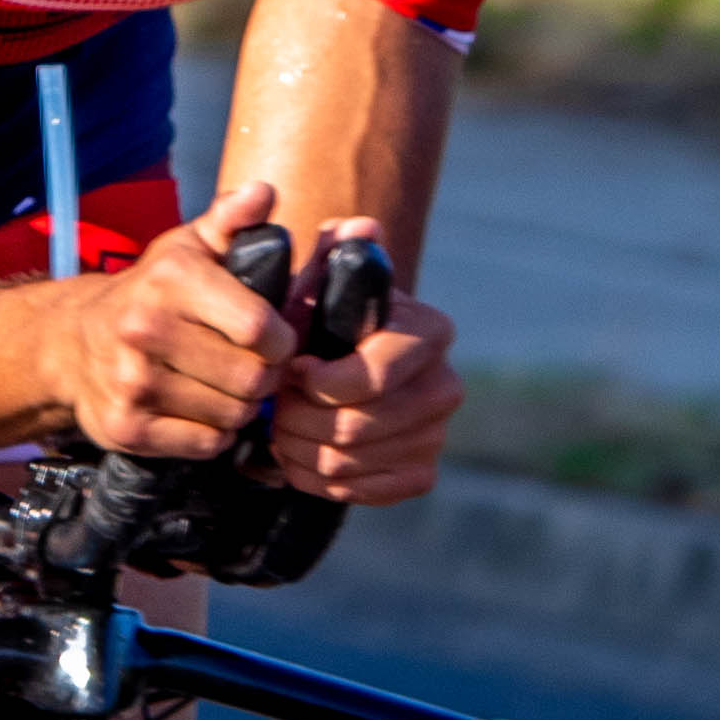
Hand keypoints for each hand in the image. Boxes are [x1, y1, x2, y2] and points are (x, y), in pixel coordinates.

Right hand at [61, 176, 296, 458]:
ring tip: (224, 387)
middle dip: (263, 377)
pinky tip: (200, 411)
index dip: (281, 340)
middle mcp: (145, 331)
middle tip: (252, 368)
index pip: (259, 328)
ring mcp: (133, 383)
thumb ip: (231, 220)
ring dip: (240, 407)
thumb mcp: (188, 247)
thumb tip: (263, 192)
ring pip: (232, 415)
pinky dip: (214, 434)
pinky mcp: (127, 427)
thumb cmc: (150, 292)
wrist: (71, 343)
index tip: (274, 339)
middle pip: (251, 379)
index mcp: (171, 281)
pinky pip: (206, 445)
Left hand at [267, 271, 461, 507]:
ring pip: (346, 464)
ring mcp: (436, 435)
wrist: (340, 362)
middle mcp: (445, 386)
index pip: (373, 376)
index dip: (317, 383)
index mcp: (430, 332)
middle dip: (296, 420)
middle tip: (273, 406)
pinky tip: (300, 453)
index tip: (290, 371)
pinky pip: (357, 492)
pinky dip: (315, 479)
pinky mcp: (420, 473)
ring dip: (296, 449)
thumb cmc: (323, 320)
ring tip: (278, 427)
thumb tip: (360, 227)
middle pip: (353, 428)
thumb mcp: (318, 283)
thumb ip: (331, 252)